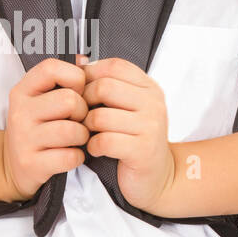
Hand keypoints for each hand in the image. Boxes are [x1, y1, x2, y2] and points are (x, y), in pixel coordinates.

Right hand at [1, 57, 89, 201]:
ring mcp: (23, 139)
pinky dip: (78, 157)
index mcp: (23, 90)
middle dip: (83, 112)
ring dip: (83, 136)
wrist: (14, 166)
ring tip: (76, 138)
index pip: (52, 68)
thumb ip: (61, 80)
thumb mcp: (40, 100)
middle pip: (69, 100)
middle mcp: (19, 112)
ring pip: (73, 130)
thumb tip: (85, 60)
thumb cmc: (37, 128)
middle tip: (78, 120)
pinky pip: (70, 156)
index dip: (75, 78)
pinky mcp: (31, 163)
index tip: (77, 91)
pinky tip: (71, 154)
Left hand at [80, 56, 175, 212]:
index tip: (82, 89)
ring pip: (100, 116)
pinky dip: (93, 146)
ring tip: (90, 134)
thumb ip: (107, 83)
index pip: (114, 66)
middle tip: (82, 116)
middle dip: (84, 102)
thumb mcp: (127, 107)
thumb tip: (79, 60)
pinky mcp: (142, 150)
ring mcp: (150, 126)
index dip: (91, 75)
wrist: (158, 176)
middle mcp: (153, 103)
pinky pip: (104, 141)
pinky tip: (97, 149)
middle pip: (103, 87)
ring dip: (87, 127)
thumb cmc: (135, 140)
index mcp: (148, 88)